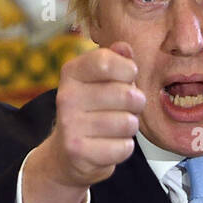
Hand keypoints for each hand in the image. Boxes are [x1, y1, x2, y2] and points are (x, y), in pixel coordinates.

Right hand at [22, 41, 145, 202]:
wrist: (68, 154)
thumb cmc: (93, 112)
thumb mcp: (101, 81)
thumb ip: (116, 61)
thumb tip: (125, 48)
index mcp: (72, 73)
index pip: (107, 61)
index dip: (129, 70)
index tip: (129, 77)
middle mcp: (66, 96)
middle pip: (126, 94)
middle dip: (136, 103)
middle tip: (127, 109)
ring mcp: (70, 125)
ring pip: (128, 123)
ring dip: (130, 127)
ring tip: (117, 128)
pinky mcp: (78, 151)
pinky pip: (123, 147)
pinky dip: (123, 148)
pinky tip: (110, 145)